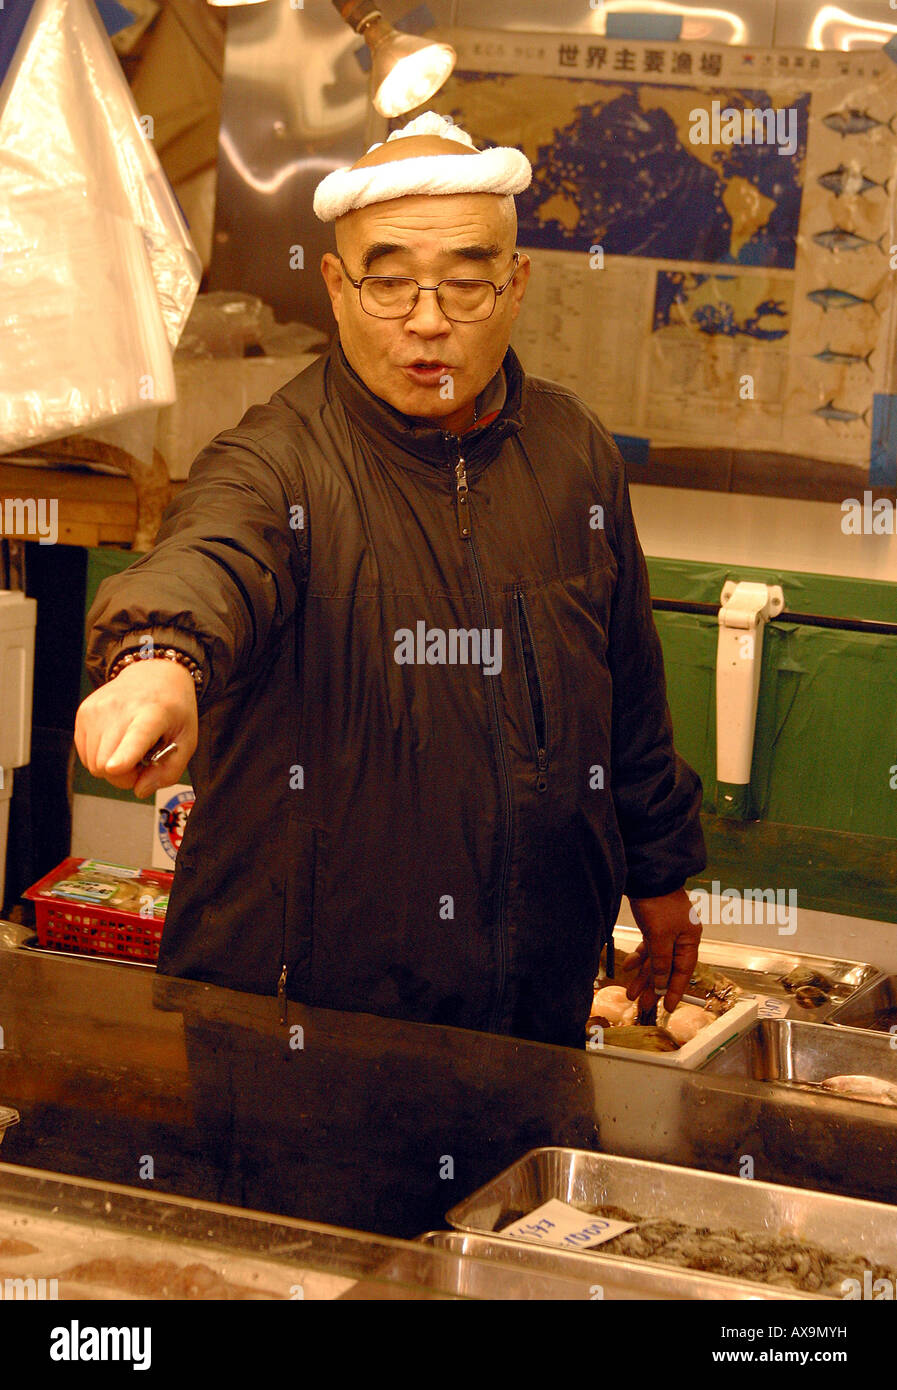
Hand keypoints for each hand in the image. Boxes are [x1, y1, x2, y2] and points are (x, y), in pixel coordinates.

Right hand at [74, 659, 197, 798]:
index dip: (123, 758)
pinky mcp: (83, 712)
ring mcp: (97, 710)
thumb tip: (140, 790)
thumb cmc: (172, 706)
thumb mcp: (187, 740)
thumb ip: (169, 772)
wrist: (154, 671)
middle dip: (124, 776)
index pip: (135, 738)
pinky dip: (100, 755)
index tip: (115, 766)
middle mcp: (120, 709)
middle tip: (142, 760)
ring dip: (112, 766)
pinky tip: (116, 740)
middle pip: (107, 766)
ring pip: (93, 764)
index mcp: (153, 714)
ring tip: (129, 746)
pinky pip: (85, 754)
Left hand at [621, 887, 700, 1014]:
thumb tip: (662, 983)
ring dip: (643, 975)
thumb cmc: (658, 903)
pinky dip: (639, 957)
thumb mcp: (660, 936)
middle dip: (654, 986)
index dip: (676, 990)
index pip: (683, 971)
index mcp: (690, 940)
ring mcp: (667, 930)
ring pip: (656, 959)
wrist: (647, 875)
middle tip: (642, 1004)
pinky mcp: (654, 924)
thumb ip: (661, 961)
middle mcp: (681, 937)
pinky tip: (628, 967)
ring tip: (631, 992)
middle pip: (668, 968)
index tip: (669, 1008)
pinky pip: (648, 947)